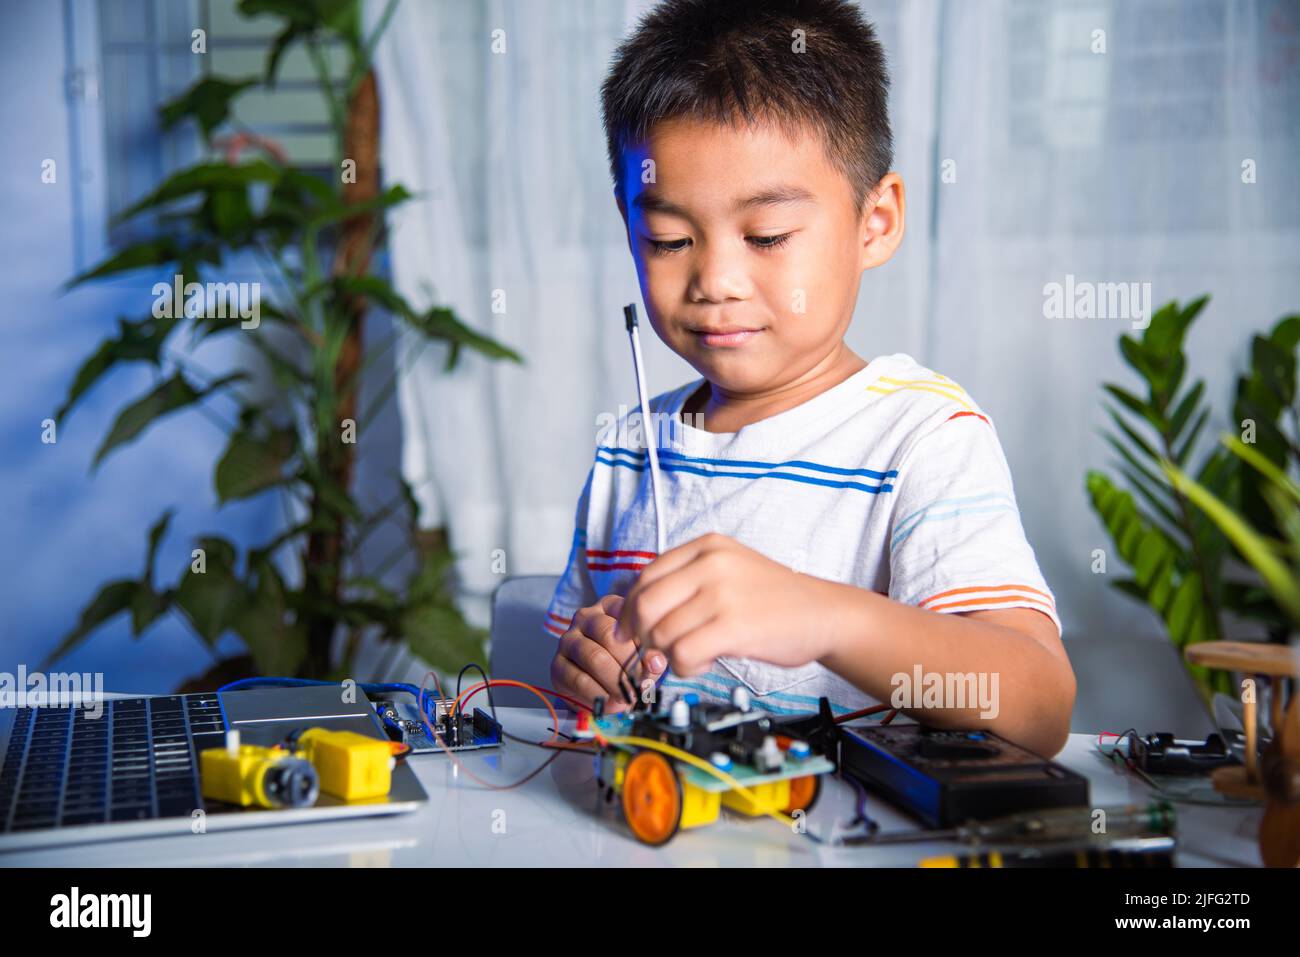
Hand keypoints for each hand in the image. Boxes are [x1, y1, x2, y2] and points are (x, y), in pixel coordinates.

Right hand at [550, 594, 666, 711]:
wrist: (598, 689)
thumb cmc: (622, 665)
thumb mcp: (642, 657)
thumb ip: (651, 657)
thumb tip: (655, 663)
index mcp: (609, 607)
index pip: (626, 614)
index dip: (643, 641)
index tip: (654, 664)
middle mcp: (585, 618)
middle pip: (608, 635)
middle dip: (628, 665)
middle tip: (640, 685)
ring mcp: (568, 640)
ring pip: (594, 658)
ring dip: (615, 682)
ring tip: (627, 697)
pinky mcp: (557, 666)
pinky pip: (580, 680)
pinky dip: (600, 695)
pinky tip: (610, 702)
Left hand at [615, 532, 829, 676]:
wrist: (825, 613)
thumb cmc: (774, 599)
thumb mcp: (729, 570)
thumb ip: (687, 583)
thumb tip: (637, 617)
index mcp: (706, 546)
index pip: (645, 577)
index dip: (629, 610)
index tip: (629, 632)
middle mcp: (711, 563)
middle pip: (645, 605)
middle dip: (642, 637)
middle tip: (656, 653)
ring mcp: (722, 593)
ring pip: (661, 634)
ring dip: (668, 657)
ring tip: (692, 657)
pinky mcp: (733, 626)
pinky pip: (682, 654)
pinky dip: (684, 668)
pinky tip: (703, 664)